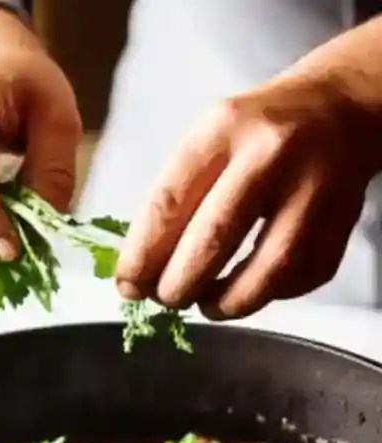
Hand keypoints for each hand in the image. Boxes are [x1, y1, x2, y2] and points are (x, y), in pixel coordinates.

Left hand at [115, 76, 378, 318]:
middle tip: (165, 299)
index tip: (128, 286)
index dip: (142, 255)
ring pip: (269, 267)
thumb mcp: (207, 138)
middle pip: (214, 238)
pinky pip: (306, 273)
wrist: (337, 105)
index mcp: (221, 129)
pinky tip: (251, 291)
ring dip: (229, 301)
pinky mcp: (346, 214)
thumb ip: (175, 197)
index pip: (169, 203)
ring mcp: (314, 186)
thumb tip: (141, 269)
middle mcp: (270, 153)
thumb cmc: (254, 132)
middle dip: (180, 284)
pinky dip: (273, 294)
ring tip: (207, 305)